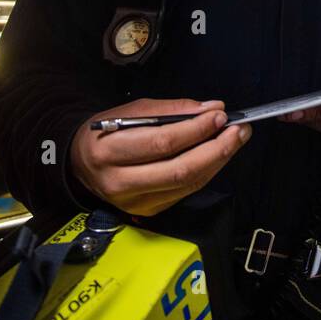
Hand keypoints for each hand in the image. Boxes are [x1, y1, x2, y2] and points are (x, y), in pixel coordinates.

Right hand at [70, 98, 250, 216]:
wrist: (81, 165)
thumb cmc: (108, 133)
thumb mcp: (131, 111)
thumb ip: (171, 110)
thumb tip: (211, 109)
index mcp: (109, 150)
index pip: (161, 142)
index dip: (195, 130)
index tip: (220, 116)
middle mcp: (120, 181)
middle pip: (179, 170)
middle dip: (216, 149)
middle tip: (238, 130)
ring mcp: (134, 201)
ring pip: (186, 184)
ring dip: (217, 161)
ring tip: (235, 139)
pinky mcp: (148, 210)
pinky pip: (185, 192)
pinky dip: (206, 172)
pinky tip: (218, 155)